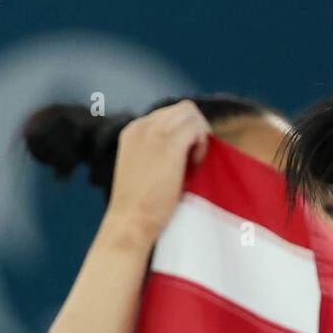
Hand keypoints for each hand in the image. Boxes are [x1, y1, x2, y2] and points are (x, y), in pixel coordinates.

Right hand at [103, 99, 211, 244]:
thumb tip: (188, 153)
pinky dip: (202, 142)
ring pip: (190, 112)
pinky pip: (195, 127)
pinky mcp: (167, 145)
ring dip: (200, 135)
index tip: (187, 160)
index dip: (185, 133)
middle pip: (182, 109)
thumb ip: (161, 156)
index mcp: (134, 131)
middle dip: (196, 131)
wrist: (130, 222)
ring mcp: (152, 133)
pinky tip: (196, 164)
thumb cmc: (141, 208)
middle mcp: (141, 127)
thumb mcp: (147, 171)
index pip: (168, 115)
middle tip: (196, 161)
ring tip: (195, 163)